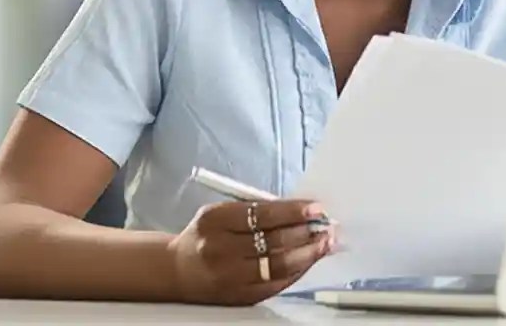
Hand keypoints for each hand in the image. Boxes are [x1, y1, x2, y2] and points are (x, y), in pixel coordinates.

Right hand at [168, 199, 334, 305]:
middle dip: (306, 232)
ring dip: (308, 254)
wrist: (177, 270)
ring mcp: (231, 277)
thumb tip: (298, 210)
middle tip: (328, 225)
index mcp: (215, 221)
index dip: (293, 212)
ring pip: (279, 265)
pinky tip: (310, 261)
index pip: (262, 215)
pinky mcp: (240, 296)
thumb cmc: (204, 235)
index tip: (316, 208)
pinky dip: (297, 272)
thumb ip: (254, 209)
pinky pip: (276, 284)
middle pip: (273, 241)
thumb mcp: (220, 212)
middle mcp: (221, 250)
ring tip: (326, 243)